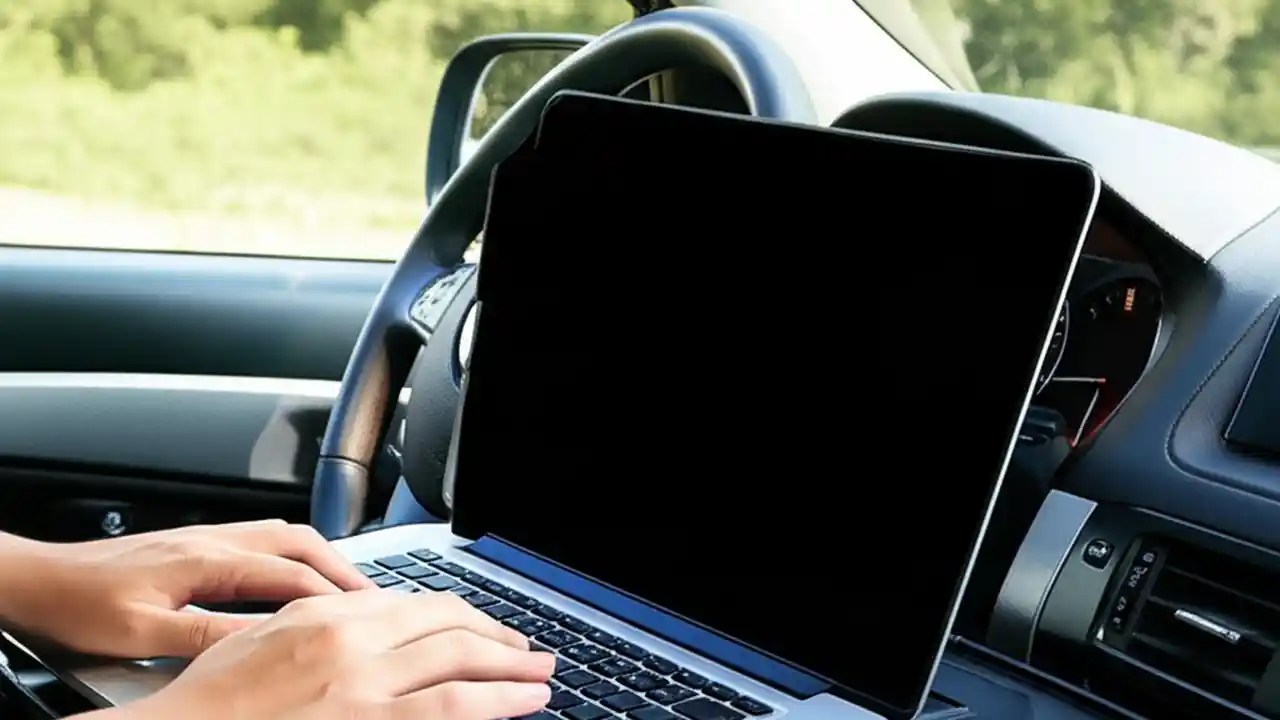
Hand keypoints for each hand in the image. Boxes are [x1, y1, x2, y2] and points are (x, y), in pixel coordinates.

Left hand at [0, 520, 372, 658]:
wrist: (38, 580)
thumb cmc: (79, 606)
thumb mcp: (142, 635)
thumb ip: (206, 635)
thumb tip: (264, 641)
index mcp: (205, 560)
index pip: (289, 572)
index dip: (334, 592)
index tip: (366, 611)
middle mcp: (210, 540)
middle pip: (296, 540)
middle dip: (340, 564)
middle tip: (371, 592)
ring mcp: (201, 538)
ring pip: (280, 534)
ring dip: (318, 555)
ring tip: (343, 582)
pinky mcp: (190, 545)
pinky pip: (259, 539)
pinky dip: (291, 553)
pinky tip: (291, 574)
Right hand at [96, 590, 554, 719]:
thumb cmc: (206, 703)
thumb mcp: (264, 639)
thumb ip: (324, 625)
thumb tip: (374, 621)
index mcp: (327, 615)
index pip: (418, 604)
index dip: (463, 616)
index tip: (484, 628)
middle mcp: (352, 644)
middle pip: (450, 628)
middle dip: (499, 639)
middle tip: (529, 652)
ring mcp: (361, 690)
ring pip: (460, 666)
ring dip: (510, 671)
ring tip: (539, 677)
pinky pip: (446, 712)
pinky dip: (490, 706)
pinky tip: (515, 707)